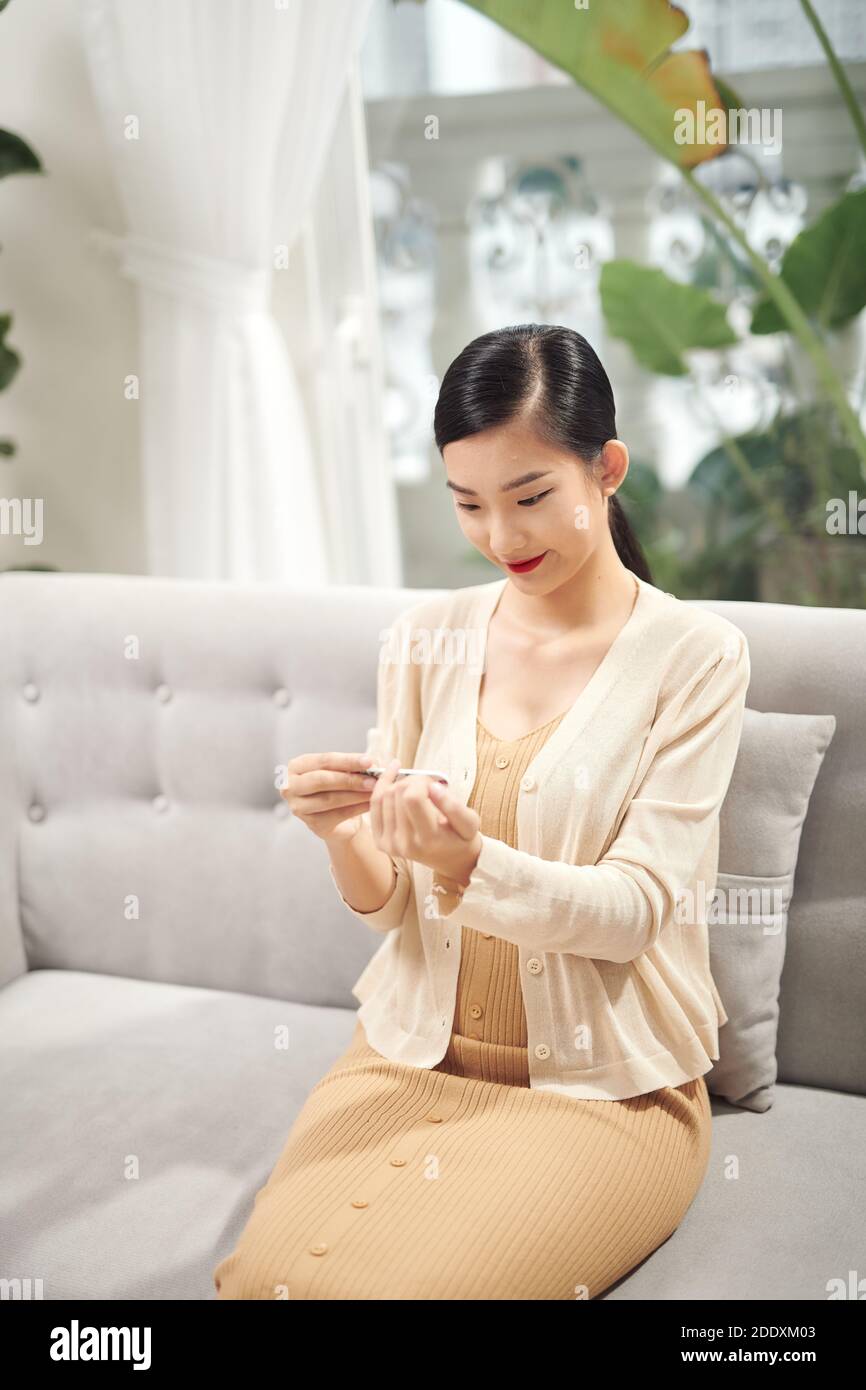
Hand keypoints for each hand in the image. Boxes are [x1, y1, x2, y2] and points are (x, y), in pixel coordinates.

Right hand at [281, 751, 377, 841]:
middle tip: (373, 780)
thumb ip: (353, 766)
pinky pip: (336, 815)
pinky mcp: (312, 824)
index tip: (369, 761)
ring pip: (329, 799)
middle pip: (322, 779)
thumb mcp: (343, 771)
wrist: (339, 817)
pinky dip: (356, 808)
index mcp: (297, 766)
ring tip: (374, 791)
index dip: (348, 760)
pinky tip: (370, 804)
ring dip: (355, 794)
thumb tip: (372, 764)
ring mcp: (298, 807)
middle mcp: (290, 786)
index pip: (324, 760)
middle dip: (350, 779)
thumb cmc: (339, 787)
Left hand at [369, 759, 481, 885]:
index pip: (412, 798)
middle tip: (426, 785)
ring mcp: (389, 844)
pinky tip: (393, 777)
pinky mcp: (380, 841)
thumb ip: (453, 805)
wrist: (452, 860)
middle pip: (396, 794)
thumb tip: (432, 787)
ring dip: (397, 783)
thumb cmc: (461, 838)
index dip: (421, 782)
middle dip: (411, 781)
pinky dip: (382, 787)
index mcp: (427, 840)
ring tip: (415, 786)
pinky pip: (374, 805)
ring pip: (382, 796)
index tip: (433, 784)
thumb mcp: (470, 822)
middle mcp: (404, 844)